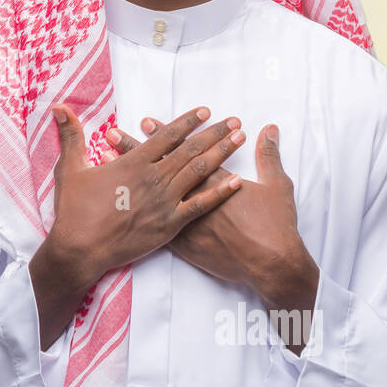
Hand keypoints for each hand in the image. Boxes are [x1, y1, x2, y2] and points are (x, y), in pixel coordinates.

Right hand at [39, 103, 245, 296]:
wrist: (79, 248)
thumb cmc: (73, 210)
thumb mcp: (70, 168)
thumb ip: (71, 136)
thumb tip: (59, 108)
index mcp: (133, 162)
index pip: (167, 136)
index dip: (188, 122)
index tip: (206, 111)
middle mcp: (153, 178)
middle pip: (190, 150)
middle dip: (214, 133)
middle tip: (234, 121)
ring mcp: (164, 201)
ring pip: (199, 172)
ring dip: (221, 153)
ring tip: (239, 139)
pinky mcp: (169, 225)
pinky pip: (200, 206)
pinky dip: (219, 193)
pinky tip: (236, 182)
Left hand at [108, 119, 317, 316]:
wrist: (271, 264)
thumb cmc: (276, 225)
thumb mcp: (277, 186)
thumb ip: (269, 155)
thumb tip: (269, 130)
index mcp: (216, 179)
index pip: (184, 152)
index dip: (164, 136)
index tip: (146, 122)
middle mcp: (196, 196)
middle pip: (160, 169)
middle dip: (137, 150)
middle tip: (116, 133)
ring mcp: (187, 221)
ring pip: (151, 194)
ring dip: (129, 177)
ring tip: (109, 164)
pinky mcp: (185, 244)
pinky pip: (154, 225)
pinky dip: (136, 211)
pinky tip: (119, 203)